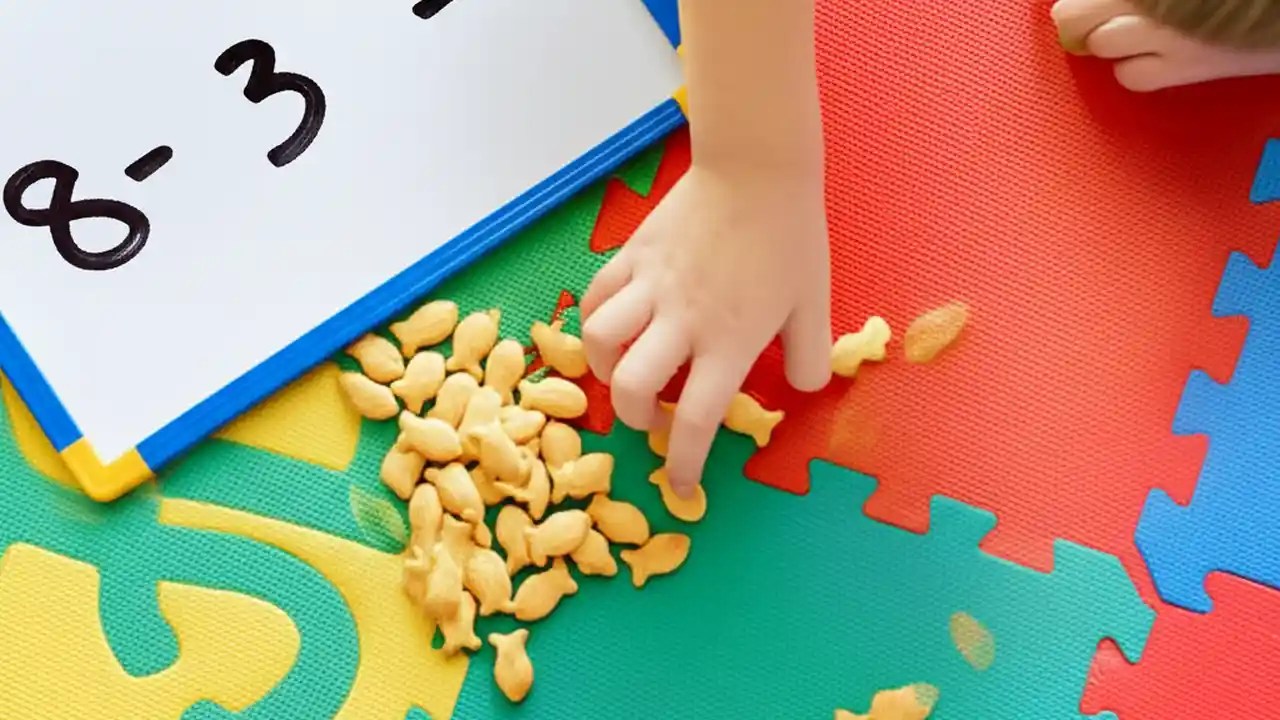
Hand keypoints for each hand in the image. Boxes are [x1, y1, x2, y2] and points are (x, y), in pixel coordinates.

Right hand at [580, 162, 831, 494]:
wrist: (757, 169)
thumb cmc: (791, 238)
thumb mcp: (816, 305)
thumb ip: (810, 358)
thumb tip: (800, 394)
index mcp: (730, 342)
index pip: (695, 421)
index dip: (683, 465)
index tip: (681, 486)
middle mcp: (682, 321)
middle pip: (631, 388)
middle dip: (635, 419)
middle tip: (652, 418)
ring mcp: (651, 286)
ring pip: (599, 341)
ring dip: (605, 370)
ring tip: (625, 370)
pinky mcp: (632, 255)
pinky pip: (595, 297)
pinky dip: (595, 321)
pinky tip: (612, 326)